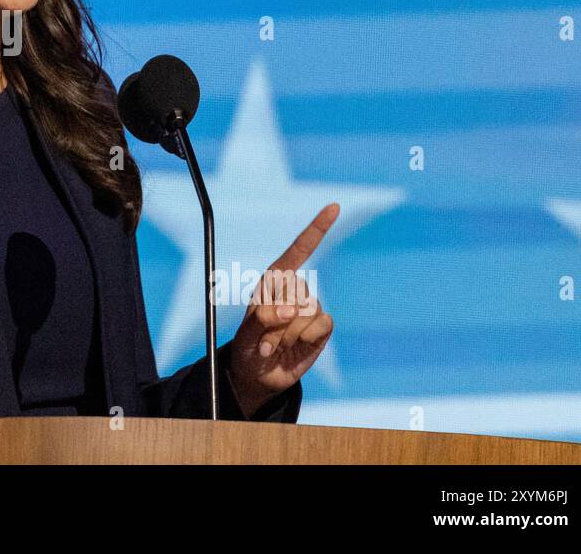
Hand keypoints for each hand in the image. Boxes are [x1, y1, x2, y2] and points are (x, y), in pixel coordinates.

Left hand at [227, 204, 337, 416]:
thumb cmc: (248, 348)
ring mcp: (310, 307)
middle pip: (296, 290)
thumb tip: (290, 310)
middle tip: (263, 335)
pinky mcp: (322, 326)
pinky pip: (322, 324)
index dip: (317, 228)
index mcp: (274, 279)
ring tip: (275, 344)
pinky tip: (295, 346)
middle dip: (275, 318)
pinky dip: (306, 337)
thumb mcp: (245, 334)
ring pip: (307, 311)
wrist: (260, 374)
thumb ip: (262, 319)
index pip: (299, 249)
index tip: (335, 207)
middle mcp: (294, 289)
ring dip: (287, 333)